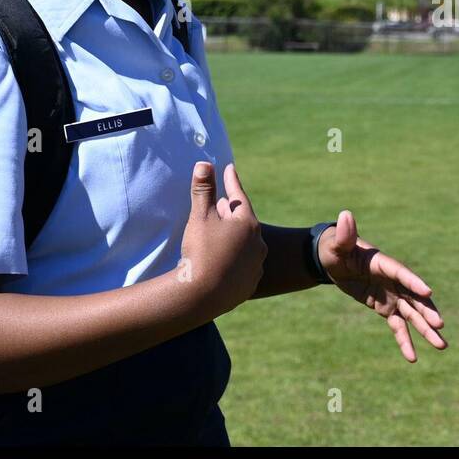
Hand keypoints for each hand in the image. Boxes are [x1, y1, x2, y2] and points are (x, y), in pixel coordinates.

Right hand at [178, 162, 266, 319]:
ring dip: (235, 235)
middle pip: (243, 220)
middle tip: (222, 201)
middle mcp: (258, 243)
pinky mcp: (250, 283)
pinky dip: (236, 257)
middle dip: (231, 210)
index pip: (238, 196)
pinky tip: (228, 258)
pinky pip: (244, 264)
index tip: (229, 169)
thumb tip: (204, 163)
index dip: (231, 182)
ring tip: (223, 230)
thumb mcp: (200, 217)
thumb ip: (204, 190)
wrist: (202, 295)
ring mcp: (256, 264)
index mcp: (248, 224)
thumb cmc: (201, 251)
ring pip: (246, 243)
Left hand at [317, 211, 446, 361]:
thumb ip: (344, 234)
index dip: (413, 282)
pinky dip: (405, 341)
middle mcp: (393, 280)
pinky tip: (412, 358)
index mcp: (383, 263)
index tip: (428, 292)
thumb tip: (344, 215)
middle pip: (414, 298)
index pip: (400, 273)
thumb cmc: (335, 250)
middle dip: (427, 311)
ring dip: (426, 330)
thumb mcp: (337, 245)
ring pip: (412, 315)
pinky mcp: (387, 308)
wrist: (335, 262)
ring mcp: (392, 295)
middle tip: (440, 325)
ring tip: (442, 346)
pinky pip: (398, 327)